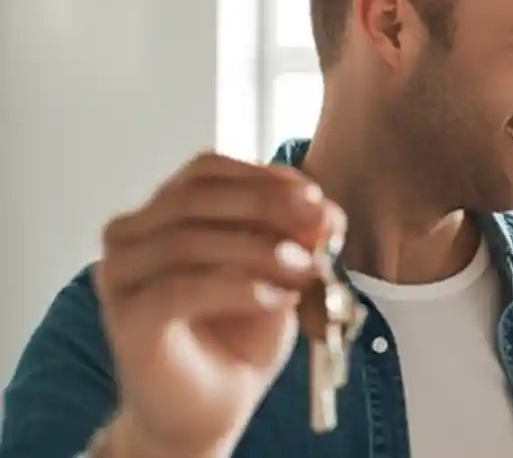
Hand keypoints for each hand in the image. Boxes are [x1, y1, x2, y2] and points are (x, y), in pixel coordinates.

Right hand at [92, 152, 343, 456]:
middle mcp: (131, 237)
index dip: (262, 176)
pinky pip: (181, 289)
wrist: (211, 408)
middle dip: (267, 206)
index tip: (314, 196)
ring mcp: (122, 277)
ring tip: (305, 268)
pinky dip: (238, 287)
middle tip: (319, 224)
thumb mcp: (281, 272)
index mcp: (162, 213)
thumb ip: (296, 236)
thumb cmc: (239, 335)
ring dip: (259, 248)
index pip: (206, 170)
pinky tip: (277, 298)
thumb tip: (324, 209)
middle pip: (196, 197)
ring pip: (188, 239)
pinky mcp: (128, 319)